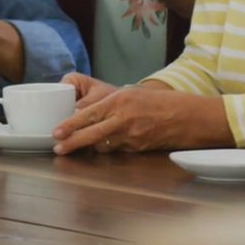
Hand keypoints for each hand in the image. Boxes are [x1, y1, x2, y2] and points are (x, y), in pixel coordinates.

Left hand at [51, 79, 224, 154]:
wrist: (188, 115)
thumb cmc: (159, 102)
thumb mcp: (132, 94)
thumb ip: (111, 104)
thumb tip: (88, 112)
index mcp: (120, 101)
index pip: (88, 114)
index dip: (70, 125)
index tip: (56, 131)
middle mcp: (123, 118)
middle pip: (91, 134)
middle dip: (72, 142)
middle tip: (57, 148)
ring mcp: (132, 135)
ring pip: (102, 145)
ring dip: (89, 147)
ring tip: (75, 148)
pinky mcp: (139, 148)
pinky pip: (118, 150)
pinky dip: (110, 149)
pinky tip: (105, 147)